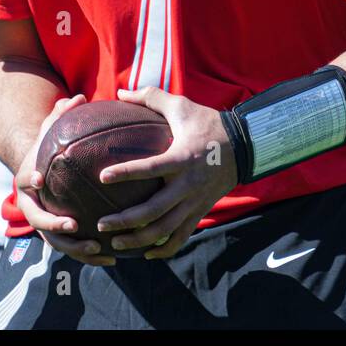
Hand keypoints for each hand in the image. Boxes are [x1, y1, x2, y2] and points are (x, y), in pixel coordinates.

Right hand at [14, 94, 115, 266]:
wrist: (40, 172)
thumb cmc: (50, 148)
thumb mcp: (52, 130)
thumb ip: (61, 115)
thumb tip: (77, 97)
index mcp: (28, 180)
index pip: (27, 181)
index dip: (32, 180)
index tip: (40, 179)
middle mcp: (32, 205)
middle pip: (37, 220)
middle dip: (54, 225)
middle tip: (73, 225)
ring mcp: (45, 223)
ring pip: (56, 242)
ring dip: (76, 248)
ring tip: (99, 249)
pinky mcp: (59, 236)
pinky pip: (73, 248)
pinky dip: (90, 257)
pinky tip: (112, 258)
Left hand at [96, 86, 238, 259]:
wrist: (244, 146)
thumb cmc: (208, 123)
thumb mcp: (182, 106)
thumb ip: (151, 97)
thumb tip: (120, 91)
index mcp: (181, 158)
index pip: (150, 169)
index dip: (126, 173)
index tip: (102, 176)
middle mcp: (188, 185)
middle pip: (154, 211)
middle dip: (125, 221)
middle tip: (101, 224)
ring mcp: (195, 202)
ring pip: (165, 230)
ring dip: (138, 239)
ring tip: (114, 243)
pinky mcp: (200, 212)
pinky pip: (181, 236)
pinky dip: (163, 249)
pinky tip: (145, 253)